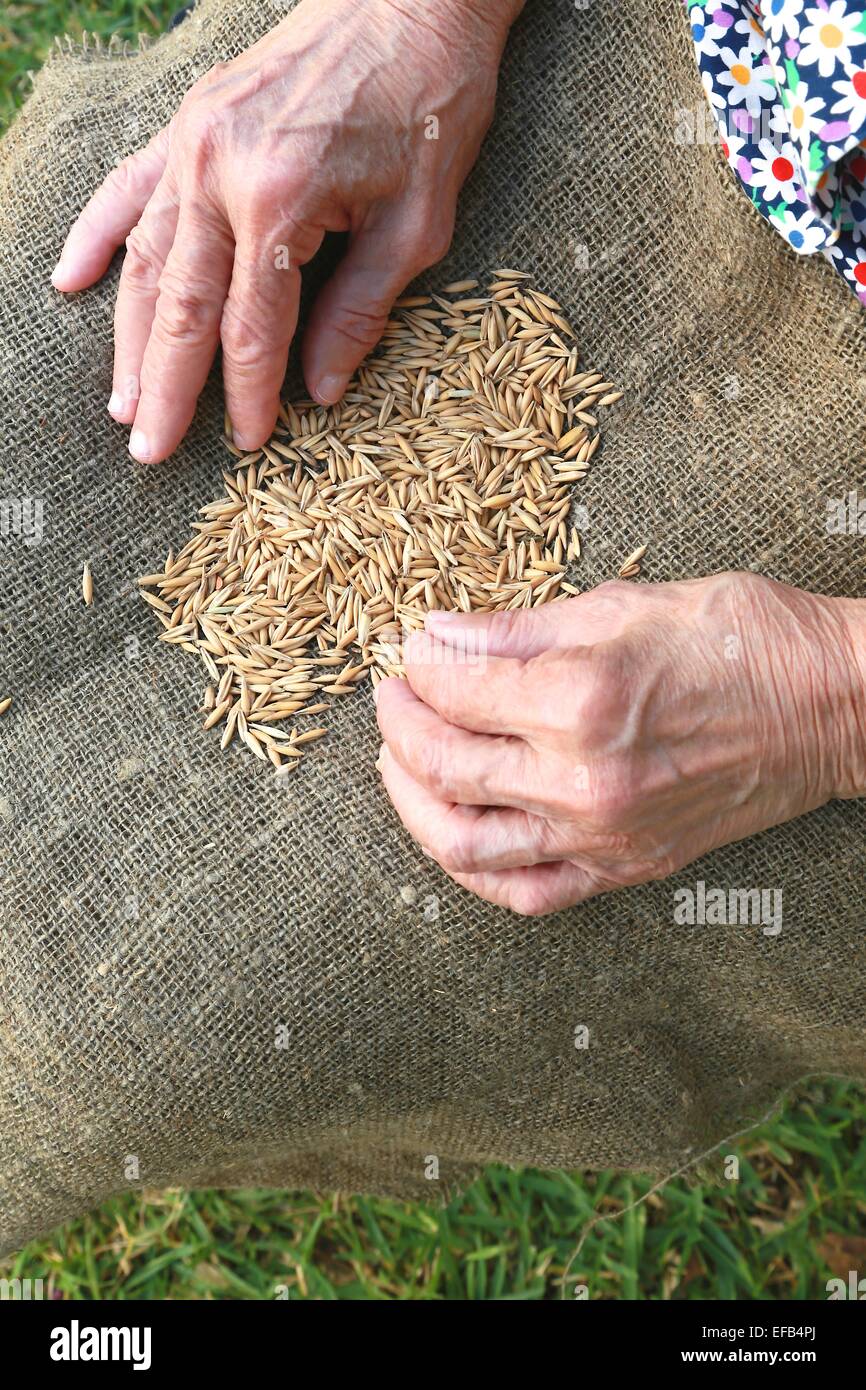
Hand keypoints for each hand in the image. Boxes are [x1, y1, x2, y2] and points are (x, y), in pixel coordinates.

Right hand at [51, 0, 521, 461]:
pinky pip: (127, 188)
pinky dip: (99, 236)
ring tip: (123, 400)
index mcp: (279, 198)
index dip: (250, 393)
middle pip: (182, 304)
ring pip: (147, 258)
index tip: (250, 442)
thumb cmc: (429, 108)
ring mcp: (192, 140)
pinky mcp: (188, 120)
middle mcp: (218, 169)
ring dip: (131, 336)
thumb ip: (361, 312)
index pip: (251, 326)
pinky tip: (73, 282)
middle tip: (149, 449)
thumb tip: (320, 390)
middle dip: (166, 386)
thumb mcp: (417, 226)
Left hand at [375, 573, 865, 914]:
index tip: (413, 647)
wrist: (834, 707)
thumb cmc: (744, 640)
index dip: (420, 664)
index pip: (456, 690)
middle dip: (400, 725)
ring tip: (404, 762)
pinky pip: (526, 893)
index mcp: (580, 701)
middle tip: (394, 695)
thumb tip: (440, 634)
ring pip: (465, 844)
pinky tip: (455, 831)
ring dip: (414, 802)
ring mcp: (602, 836)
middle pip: (444, 766)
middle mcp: (582, 781)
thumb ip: (518, 630)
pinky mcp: (624, 868)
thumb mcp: (624, 604)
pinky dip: (474, 869)